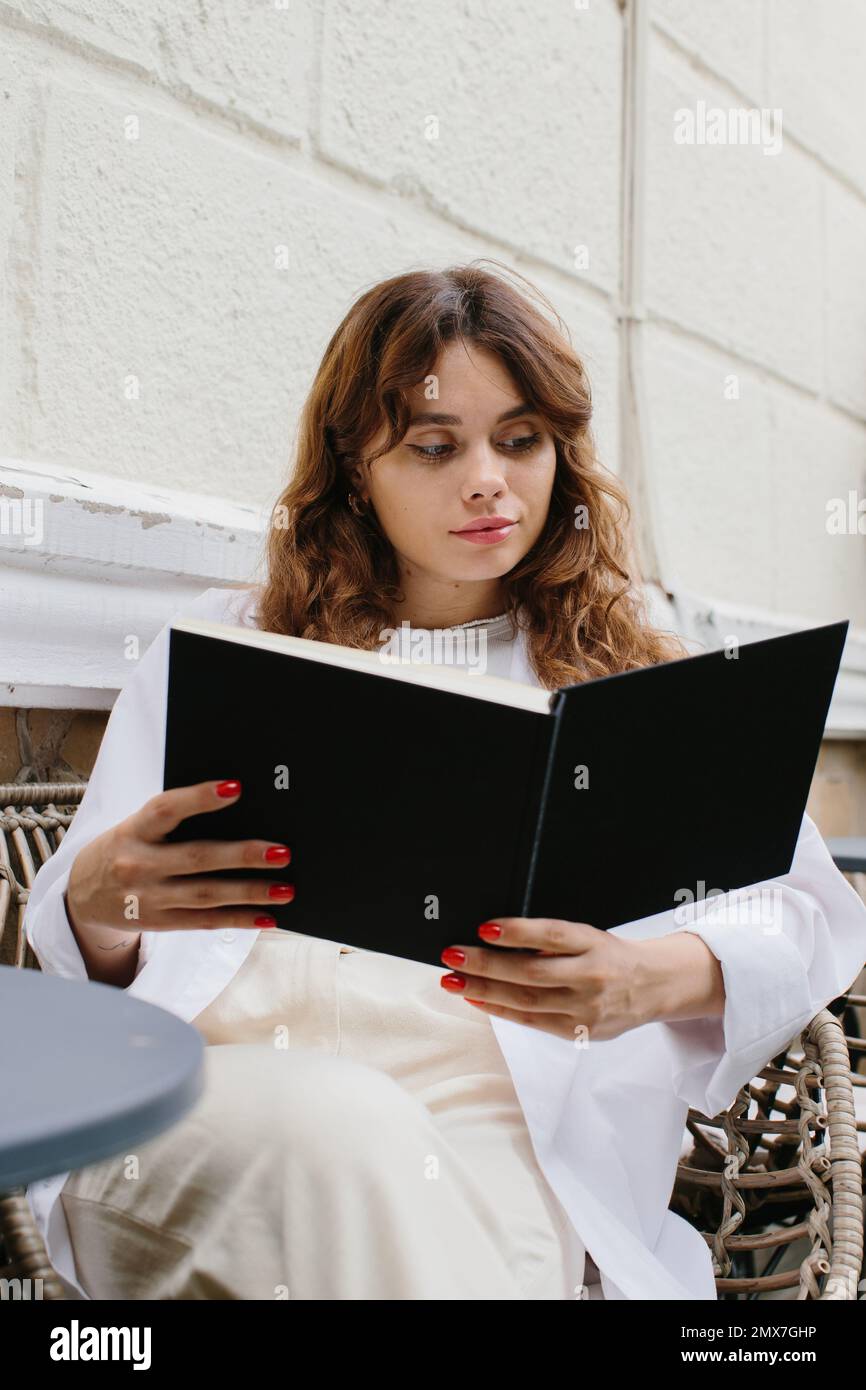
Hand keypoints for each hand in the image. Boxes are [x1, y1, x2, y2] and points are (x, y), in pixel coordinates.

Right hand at [67, 779, 293, 936]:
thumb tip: (237, 804)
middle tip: (283, 852)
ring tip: (286, 888)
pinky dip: (238, 919)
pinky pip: (204, 922)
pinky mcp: (160, 923)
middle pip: (197, 858)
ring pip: (206, 895)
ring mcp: (148, 898)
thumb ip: (176, 819)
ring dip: (250, 892)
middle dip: (243, 855)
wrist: (82, 893)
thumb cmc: (127, 846)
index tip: (237, 788)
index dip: (200, 798)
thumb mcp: (138, 826)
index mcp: (134, 830)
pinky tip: (267, 916)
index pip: (166, 810)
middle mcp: (139, 864)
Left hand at [439, 918, 725, 1042]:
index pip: (554, 935)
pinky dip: (500, 1009)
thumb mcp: (589, 936)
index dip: (519, 931)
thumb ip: (552, 940)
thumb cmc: (611, 954)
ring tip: (453, 979)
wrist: (656, 986)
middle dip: (487, 964)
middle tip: (451, 954)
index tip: (484, 927)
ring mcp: (586, 1007)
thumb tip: (499, 939)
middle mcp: (592, 975)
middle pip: (532, 971)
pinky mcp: (580, 1031)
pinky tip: (476, 998)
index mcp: (595, 942)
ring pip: (527, 1000)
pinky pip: (532, 1021)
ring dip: (485, 990)